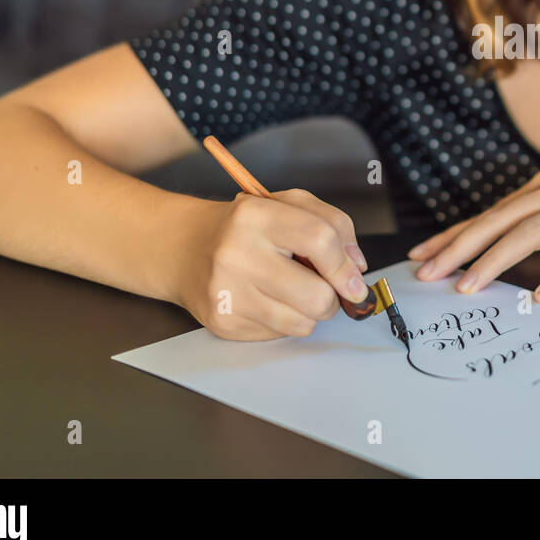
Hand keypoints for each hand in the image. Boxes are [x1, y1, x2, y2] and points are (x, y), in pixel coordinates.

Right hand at [179, 189, 369, 340]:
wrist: (183, 247)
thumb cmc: (244, 226)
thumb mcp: (287, 204)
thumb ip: (332, 224)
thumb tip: (356, 267)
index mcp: (255, 216)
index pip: (319, 240)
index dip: (345, 265)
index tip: (355, 280)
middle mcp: (236, 254)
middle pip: (316, 295)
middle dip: (332, 297)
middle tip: (323, 286)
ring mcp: (227, 292)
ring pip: (302, 323)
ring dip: (310, 312)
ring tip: (293, 291)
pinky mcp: (223, 322)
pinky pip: (279, 335)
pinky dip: (285, 321)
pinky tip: (268, 300)